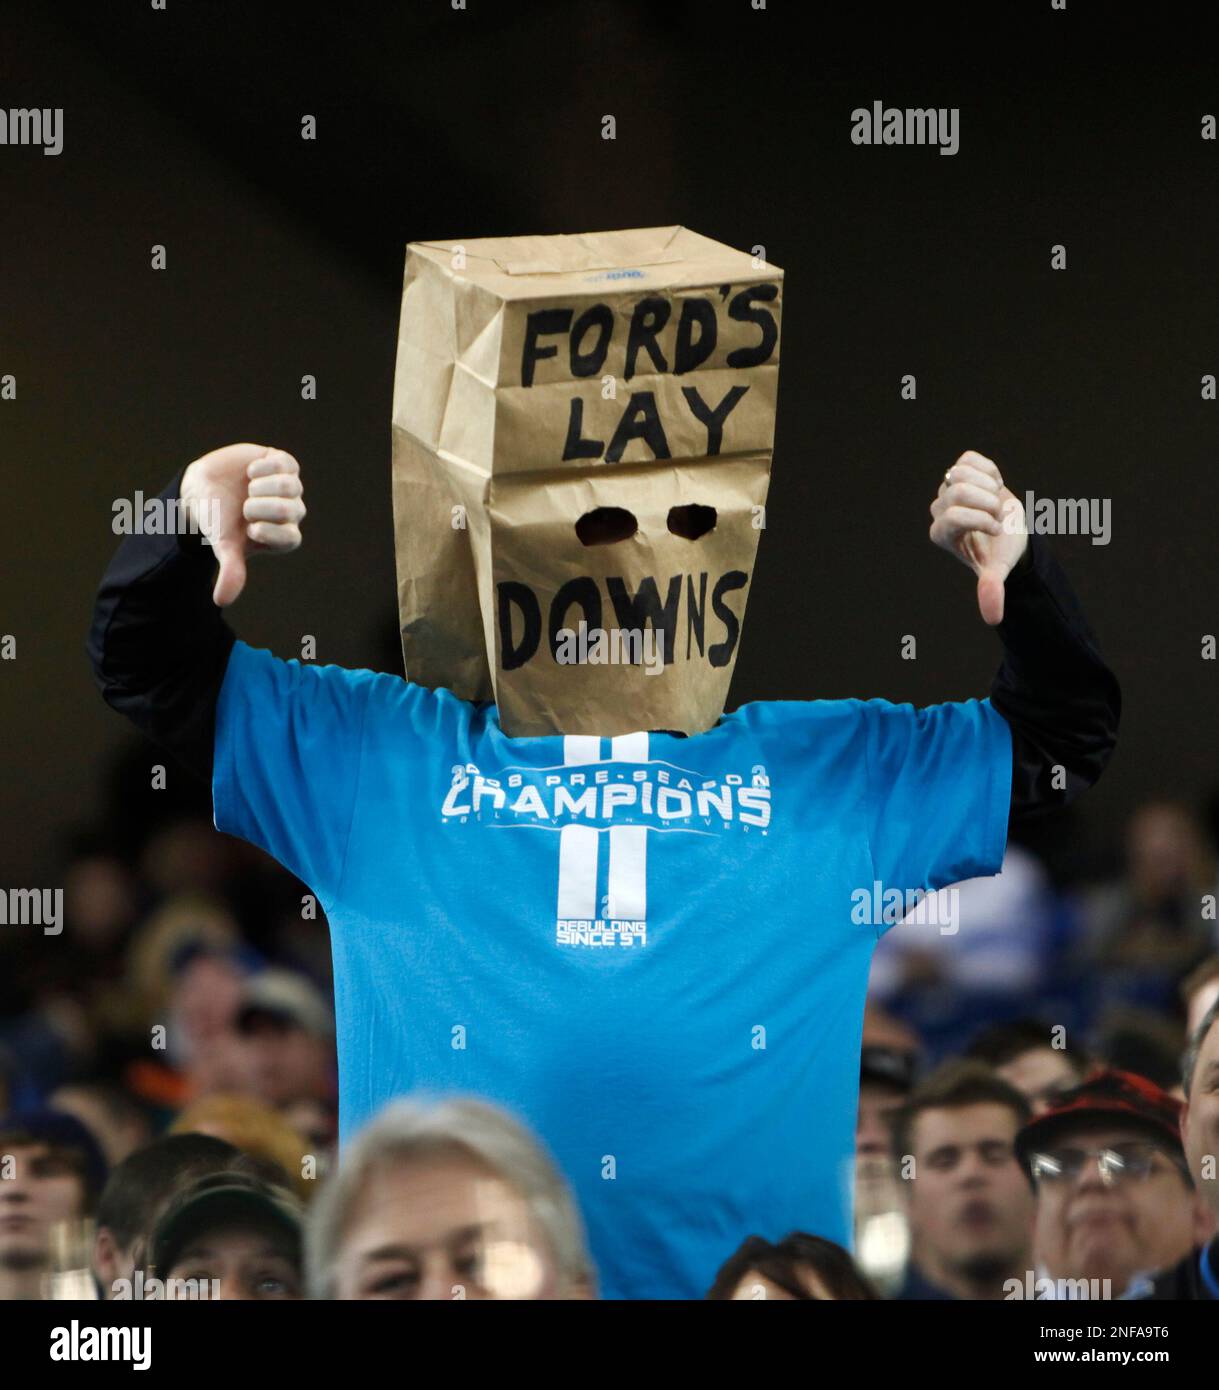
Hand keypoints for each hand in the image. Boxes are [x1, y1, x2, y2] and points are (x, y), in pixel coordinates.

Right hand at [180, 443, 305, 606]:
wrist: (203, 489)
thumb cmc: (217, 520)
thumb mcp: (224, 546)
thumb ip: (231, 571)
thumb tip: (221, 601)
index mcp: (282, 537)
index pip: (291, 538)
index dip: (267, 530)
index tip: (248, 528)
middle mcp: (290, 514)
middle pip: (291, 510)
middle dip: (260, 507)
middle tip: (245, 507)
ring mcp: (289, 488)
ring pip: (290, 486)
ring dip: (262, 486)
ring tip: (247, 488)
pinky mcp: (283, 464)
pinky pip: (285, 464)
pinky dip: (262, 467)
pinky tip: (251, 472)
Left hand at [929, 450, 1026, 624]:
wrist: (1009, 530)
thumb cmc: (1000, 550)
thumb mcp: (997, 569)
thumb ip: (991, 589)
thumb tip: (992, 618)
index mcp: (942, 533)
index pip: (954, 516)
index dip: (982, 519)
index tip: (996, 530)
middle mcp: (939, 510)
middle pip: (959, 490)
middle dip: (988, 502)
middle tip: (997, 516)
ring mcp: (948, 489)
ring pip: (961, 471)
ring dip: (988, 485)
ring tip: (995, 500)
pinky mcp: (961, 470)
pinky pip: (970, 458)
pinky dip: (989, 470)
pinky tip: (993, 486)